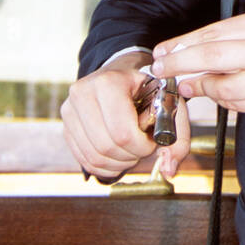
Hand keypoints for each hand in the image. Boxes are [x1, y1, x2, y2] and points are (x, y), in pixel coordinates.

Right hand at [60, 53, 186, 181]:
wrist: (122, 74)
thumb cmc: (148, 89)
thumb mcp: (169, 103)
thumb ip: (178, 137)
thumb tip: (169, 171)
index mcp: (109, 82)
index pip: (123, 133)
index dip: (142, 147)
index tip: (152, 141)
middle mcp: (83, 93)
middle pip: (107, 147)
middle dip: (130, 156)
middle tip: (142, 148)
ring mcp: (69, 109)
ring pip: (94, 156)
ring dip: (118, 163)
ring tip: (131, 150)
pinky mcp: (65, 125)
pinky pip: (84, 159)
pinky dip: (105, 166)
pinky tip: (118, 156)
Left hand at [151, 11, 244, 116]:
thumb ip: (232, 36)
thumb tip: (192, 48)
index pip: (212, 35)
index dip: (182, 45)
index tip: (163, 52)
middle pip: (211, 59)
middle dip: (180, 66)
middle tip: (161, 70)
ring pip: (222, 89)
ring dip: (200, 88)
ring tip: (188, 85)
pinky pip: (238, 105)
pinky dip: (224, 101)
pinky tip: (220, 94)